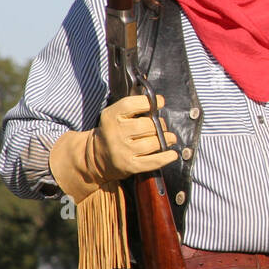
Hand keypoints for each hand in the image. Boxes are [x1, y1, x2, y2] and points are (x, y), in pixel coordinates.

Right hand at [50, 94, 178, 200]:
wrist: (96, 157)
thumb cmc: (113, 132)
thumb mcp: (115, 115)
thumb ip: (133, 108)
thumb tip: (157, 102)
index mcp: (111, 117)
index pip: (130, 105)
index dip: (148, 102)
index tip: (160, 102)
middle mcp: (116, 134)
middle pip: (146, 125)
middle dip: (160, 124)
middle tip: (162, 126)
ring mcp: (123, 151)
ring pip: (153, 142)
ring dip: (167, 139)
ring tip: (170, 138)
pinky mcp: (130, 166)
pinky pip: (154, 161)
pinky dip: (166, 157)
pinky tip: (172, 154)